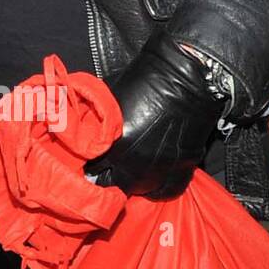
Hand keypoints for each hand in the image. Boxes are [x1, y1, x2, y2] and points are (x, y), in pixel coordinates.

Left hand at [84, 32, 226, 198]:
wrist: (184, 78)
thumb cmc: (142, 81)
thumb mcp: (107, 99)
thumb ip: (95, 120)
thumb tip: (82, 127)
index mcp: (115, 147)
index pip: (93, 170)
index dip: (89, 165)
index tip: (88, 161)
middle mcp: (137, 164)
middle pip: (115, 185)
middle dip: (107, 178)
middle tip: (105, 168)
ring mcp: (163, 169)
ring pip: (141, 190)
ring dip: (132, 183)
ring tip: (127, 174)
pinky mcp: (185, 167)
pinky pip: (167, 190)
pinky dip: (158, 187)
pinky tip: (151, 178)